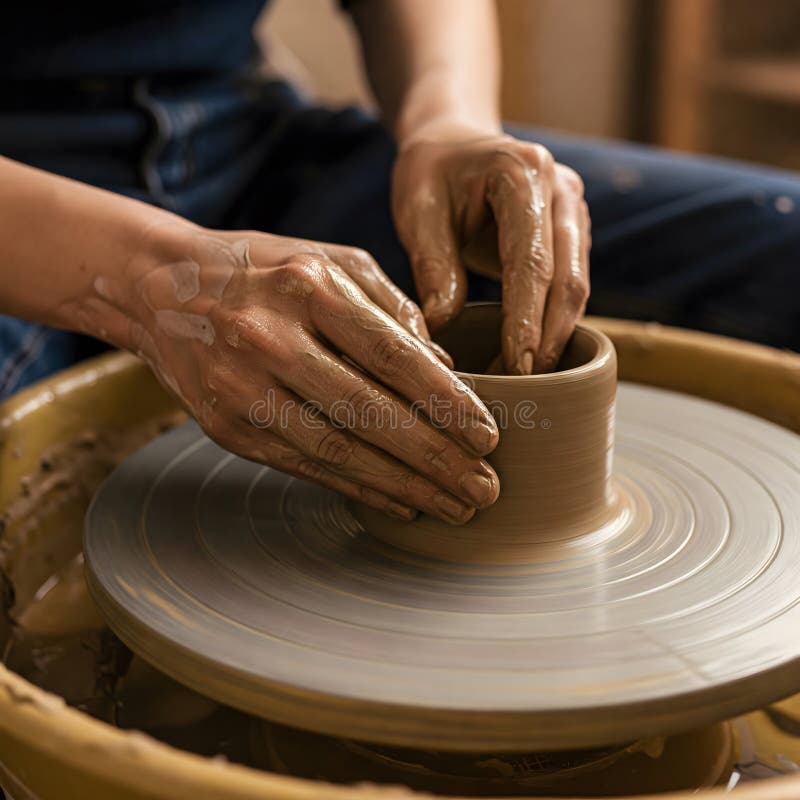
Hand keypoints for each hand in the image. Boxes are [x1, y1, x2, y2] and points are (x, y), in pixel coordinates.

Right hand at [94, 226, 499, 523]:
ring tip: (454, 507)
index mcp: (308, 288)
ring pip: (338, 450)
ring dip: (403, 486)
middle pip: (369, 412)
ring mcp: (243, 388)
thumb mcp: (330, 262)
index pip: (391, 353)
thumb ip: (391, 308)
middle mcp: (272, 339)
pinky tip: (400, 503)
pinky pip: (304, 467)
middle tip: (484, 488)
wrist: (163, 290)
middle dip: (434, 458)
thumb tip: (444, 365)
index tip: (488, 436)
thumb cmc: (263, 271)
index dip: (444, 400)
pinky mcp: (227, 428)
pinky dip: (358, 489)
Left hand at [392, 126, 590, 373]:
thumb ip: (432, 266)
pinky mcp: (572, 231)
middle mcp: (560, 189)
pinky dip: (555, 321)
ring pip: (578, 285)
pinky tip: (534, 353)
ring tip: (530, 379)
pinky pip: (572, 283)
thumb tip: (443, 328)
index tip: (518, 365)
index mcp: (521, 174)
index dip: (527, 318)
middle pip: (569, 278)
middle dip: (550, 337)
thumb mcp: (417, 211)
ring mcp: (573, 210)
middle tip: (527, 384)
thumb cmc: (431, 175)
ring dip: (558, 335)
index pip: (532, 260)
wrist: (453, 142)